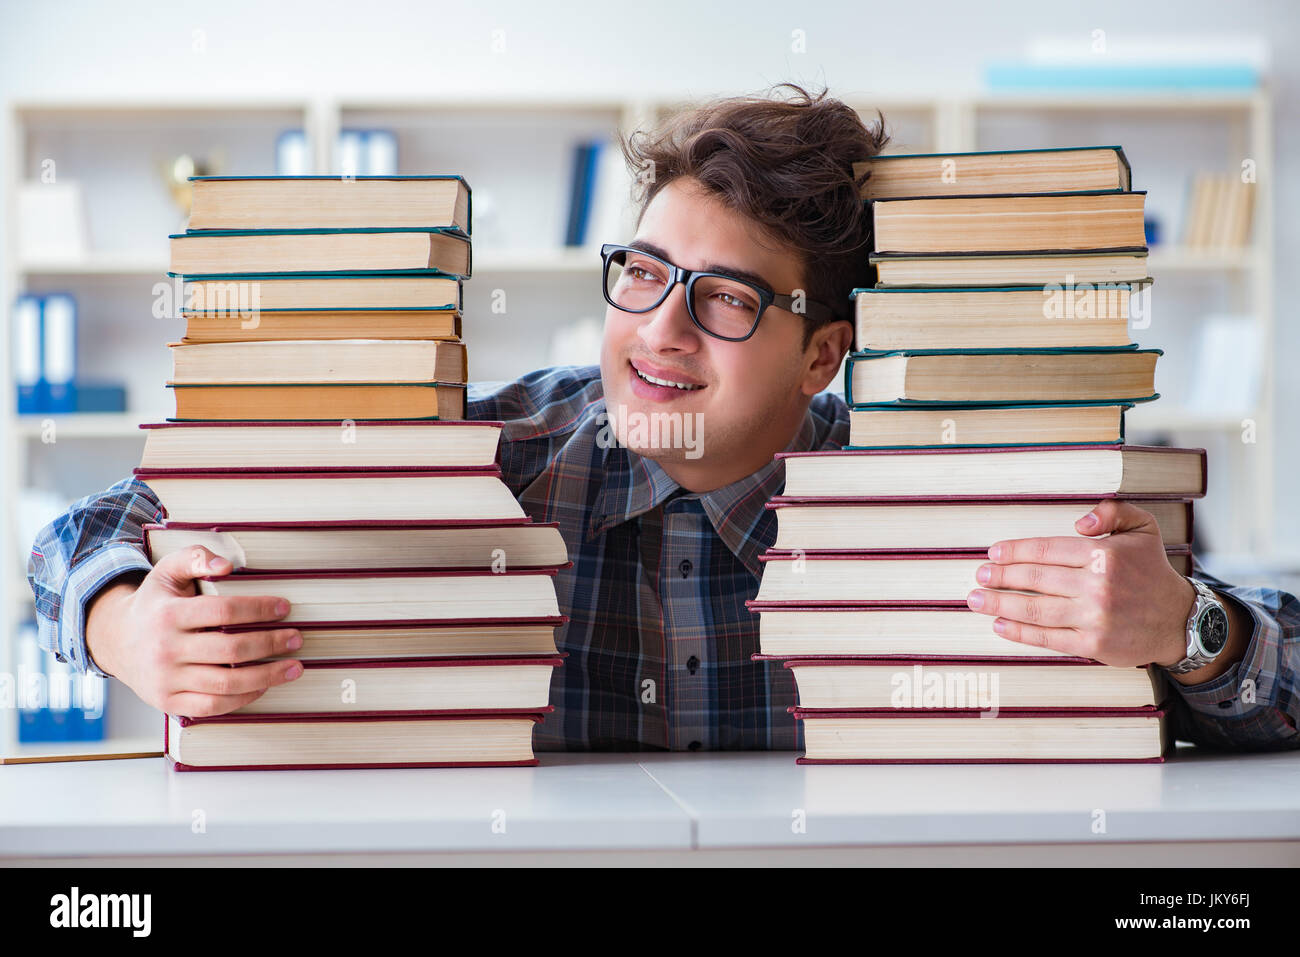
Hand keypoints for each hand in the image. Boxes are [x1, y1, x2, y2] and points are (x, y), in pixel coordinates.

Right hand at [85, 545, 303, 716]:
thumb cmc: (155, 603)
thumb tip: (226, 566)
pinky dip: (244, 698)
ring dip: (267, 676)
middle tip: (296, 639)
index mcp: (168, 615)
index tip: (284, 607)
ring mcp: (166, 679)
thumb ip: (195, 558)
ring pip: (226, 683)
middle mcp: (165, 649)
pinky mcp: (168, 702)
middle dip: (271, 644)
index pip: (223, 612)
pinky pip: (213, 706)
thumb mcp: (167, 571)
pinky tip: (264, 685)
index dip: (258, 609)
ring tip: (294, 667)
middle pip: (230, 650)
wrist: (116, 640)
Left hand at [965, 500, 1194, 666]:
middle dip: (1000, 577)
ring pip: (1035, 609)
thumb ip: (1112, 512)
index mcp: (1105, 555)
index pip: (1046, 550)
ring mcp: (1094, 617)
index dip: (1015, 551)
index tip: (994, 553)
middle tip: (979, 576)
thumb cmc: (1151, 571)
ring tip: (976, 600)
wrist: (1179, 621)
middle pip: (1035, 579)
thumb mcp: (1142, 529)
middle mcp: (1098, 586)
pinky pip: (1048, 637)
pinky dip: (1020, 632)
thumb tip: (1079, 522)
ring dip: (999, 604)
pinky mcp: (1093, 644)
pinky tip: (1000, 625)